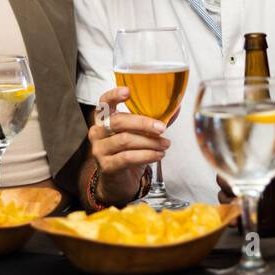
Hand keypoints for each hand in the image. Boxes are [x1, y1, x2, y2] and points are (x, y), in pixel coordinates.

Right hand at [88, 86, 168, 204]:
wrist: (119, 182)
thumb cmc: (129, 152)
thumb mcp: (138, 134)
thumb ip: (152, 121)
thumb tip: (176, 107)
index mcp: (104, 119)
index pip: (104, 102)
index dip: (114, 95)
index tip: (128, 92)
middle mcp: (98, 132)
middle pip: (118, 121)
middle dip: (143, 123)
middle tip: (162, 128)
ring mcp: (99, 149)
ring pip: (125, 140)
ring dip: (149, 142)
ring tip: (165, 145)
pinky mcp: (106, 166)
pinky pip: (127, 157)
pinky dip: (146, 155)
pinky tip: (158, 155)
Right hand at [216, 151, 274, 226]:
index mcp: (261, 166)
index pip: (235, 165)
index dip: (229, 169)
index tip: (232, 174)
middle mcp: (255, 183)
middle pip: (227, 184)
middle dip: (226, 189)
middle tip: (235, 193)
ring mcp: (257, 201)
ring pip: (230, 202)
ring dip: (229, 205)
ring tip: (237, 207)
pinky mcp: (262, 217)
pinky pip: (244, 218)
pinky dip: (237, 221)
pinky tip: (237, 221)